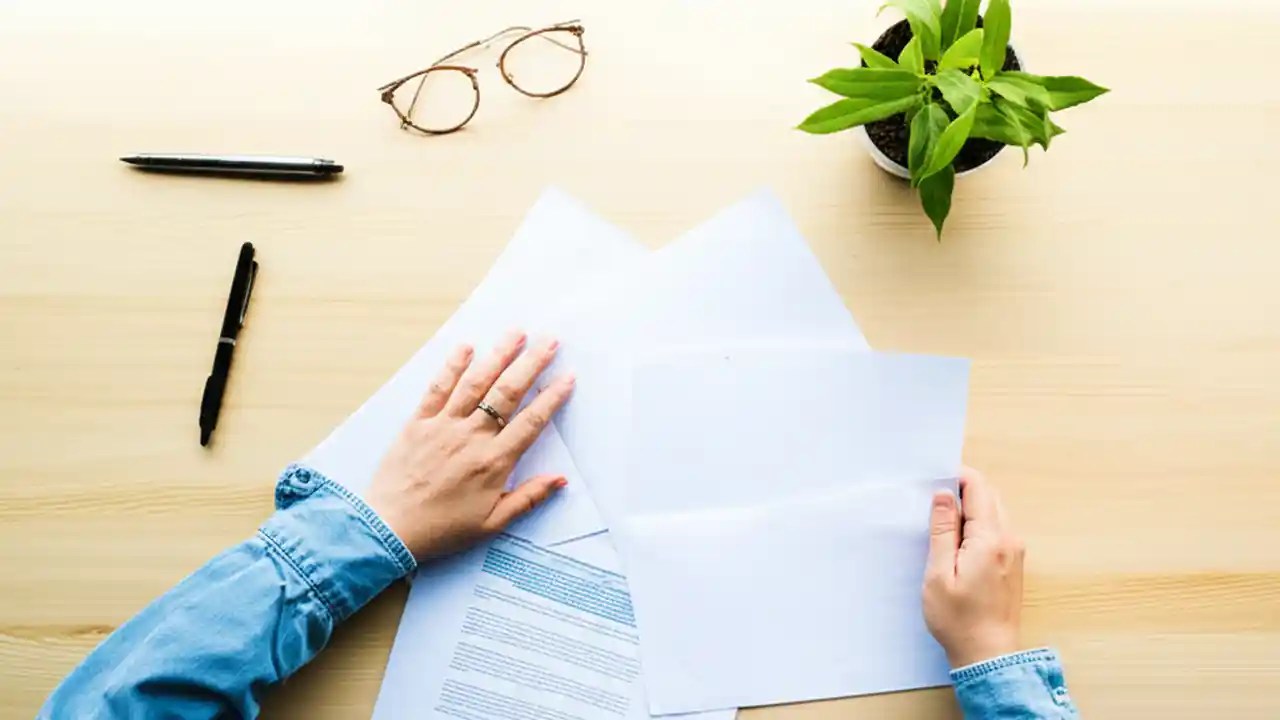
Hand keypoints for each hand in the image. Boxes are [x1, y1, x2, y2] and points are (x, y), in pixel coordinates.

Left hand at [363, 331, 574, 560]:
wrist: (389, 529)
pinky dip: (452, 366)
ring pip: (476, 382)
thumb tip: (560, 480)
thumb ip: (528, 498)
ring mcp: (443, 426)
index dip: (552, 398)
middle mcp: (471, 437)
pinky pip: (438, 388)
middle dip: (532, 363)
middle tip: (550, 341)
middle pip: (507, 392)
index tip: (568, 377)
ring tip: (516, 333)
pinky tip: (466, 347)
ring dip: (498, 355)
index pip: (530, 422)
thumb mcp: (491, 524)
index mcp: (493, 462)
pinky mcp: (418, 423)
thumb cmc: (442, 529)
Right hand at [922, 466, 1025, 667]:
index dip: (956, 477)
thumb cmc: (959, 620)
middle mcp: (1009, 540)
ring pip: (994, 512)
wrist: (988, 655)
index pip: (978, 488)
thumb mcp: (939, 573)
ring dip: (970, 508)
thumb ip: (943, 530)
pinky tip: (957, 543)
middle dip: (963, 490)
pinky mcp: (1013, 563)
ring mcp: (1014, 552)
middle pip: (989, 496)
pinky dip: (977, 525)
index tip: (934, 479)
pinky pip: (996, 530)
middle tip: (933, 502)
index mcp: (991, 539)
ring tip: (942, 525)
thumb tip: (944, 495)